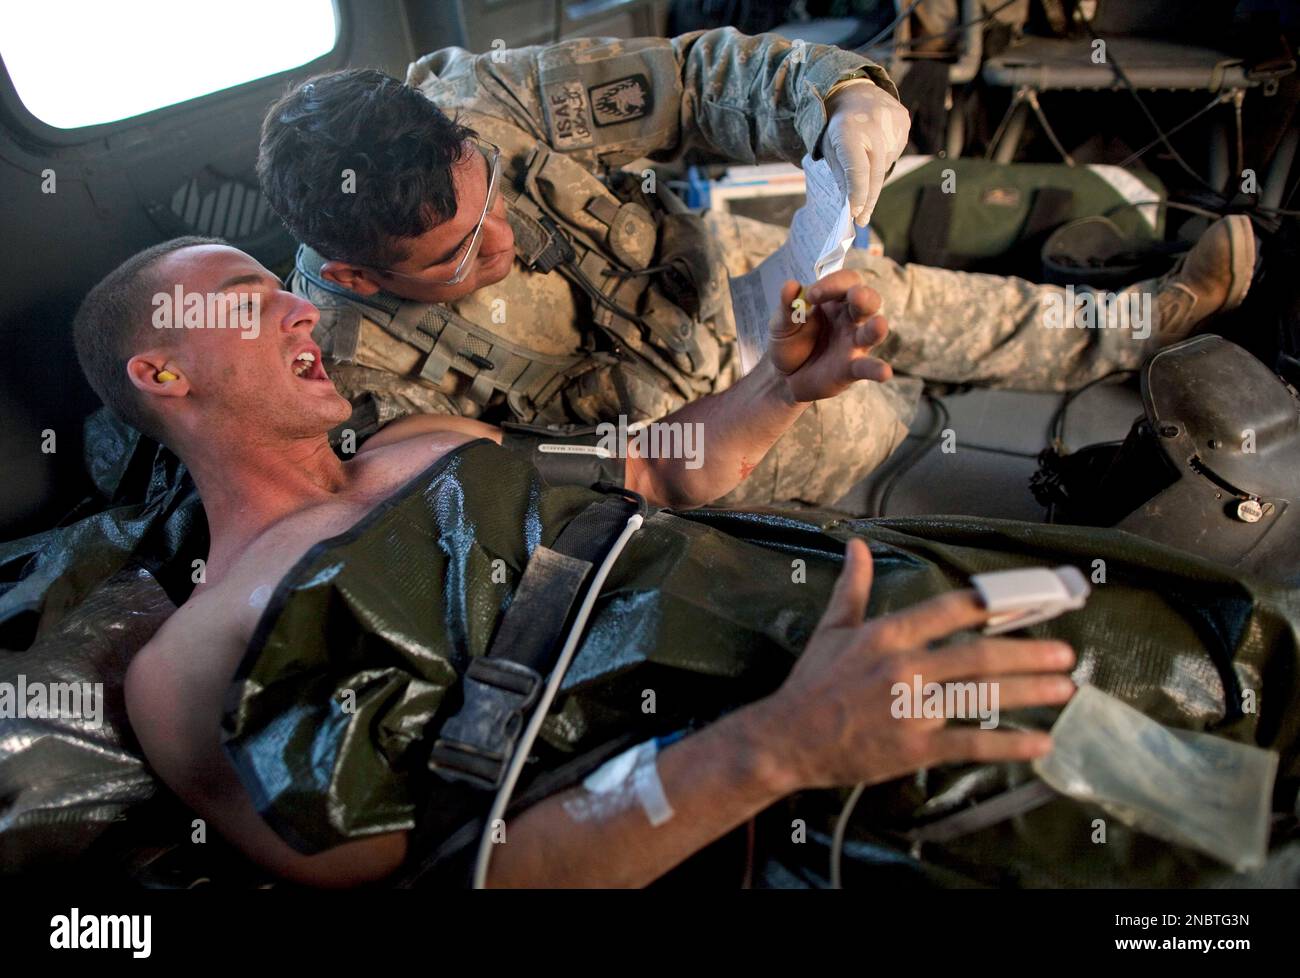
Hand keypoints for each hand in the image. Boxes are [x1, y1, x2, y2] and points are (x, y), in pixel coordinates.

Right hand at [752, 539, 1076, 790]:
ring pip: (981, 697)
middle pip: (978, 655)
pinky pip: (970, 745)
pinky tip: (1040, 743)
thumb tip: (857, 545)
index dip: (992, 603)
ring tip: (1065, 689)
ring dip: (1029, 692)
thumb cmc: (811, 685)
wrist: (786, 740)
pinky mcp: (914, 748)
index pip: (949, 610)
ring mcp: (910, 710)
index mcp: (886, 635)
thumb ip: (852, 588)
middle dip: (1027, 653)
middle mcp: (903, 668)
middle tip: (1065, 653)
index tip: (1028, 601)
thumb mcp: (831, 630)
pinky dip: (1009, 745)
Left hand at [768, 271, 891, 402]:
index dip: (834, 283)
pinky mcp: (852, 368)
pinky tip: (884, 372)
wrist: (784, 376)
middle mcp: (850, 319)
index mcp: (835, 301)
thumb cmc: (789, 342)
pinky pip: (868, 367)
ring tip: (877, 325)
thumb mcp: (781, 324)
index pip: (846, 282)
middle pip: (868, 301)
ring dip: (876, 327)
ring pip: (873, 331)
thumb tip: (790, 285)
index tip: (811, 295)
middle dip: (864, 297)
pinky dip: (877, 369)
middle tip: (854, 295)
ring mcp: (854, 343)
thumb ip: (787, 307)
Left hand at [822, 80, 910, 226]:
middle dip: (867, 200)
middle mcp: (873, 126)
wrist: (854, 90)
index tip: (855, 215)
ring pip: (885, 165)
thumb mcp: (829, 149)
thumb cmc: (837, 127)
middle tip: (861, 220)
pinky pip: (894, 152)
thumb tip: (852, 207)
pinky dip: (884, 158)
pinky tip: (874, 148)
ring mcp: (892, 122)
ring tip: (863, 164)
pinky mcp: (903, 121)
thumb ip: (841, 175)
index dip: (857, 195)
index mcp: (849, 131)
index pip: (857, 171)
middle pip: (874, 174)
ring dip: (874, 176)